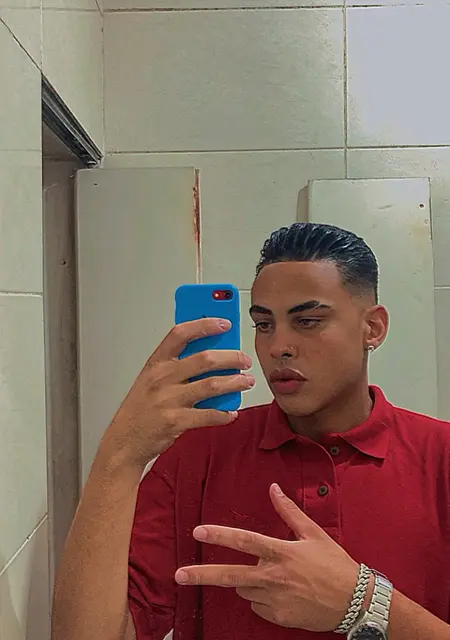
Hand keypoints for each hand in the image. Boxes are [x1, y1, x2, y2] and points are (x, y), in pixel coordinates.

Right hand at [106, 318, 253, 466]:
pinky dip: (225, 413)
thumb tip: (212, 356)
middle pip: (205, 359)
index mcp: (156, 363)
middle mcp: (162, 378)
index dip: (205, 325)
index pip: (181, 333)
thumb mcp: (152, 379)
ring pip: (212, 385)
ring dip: (235, 383)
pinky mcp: (175, 421)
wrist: (124, 440)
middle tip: (244, 360)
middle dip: (231, 357)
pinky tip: (232, 412)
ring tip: (246, 382)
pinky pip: (209, 414)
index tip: (224, 323)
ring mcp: (168, 399)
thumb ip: (177, 366)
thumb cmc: (141, 408)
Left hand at [175, 484, 359, 631]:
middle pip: (230, 575)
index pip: (244, 541)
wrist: (355, 601)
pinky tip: (280, 592)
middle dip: (201, 576)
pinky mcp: (278, 617)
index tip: (198, 532)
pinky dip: (260, 598)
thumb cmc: (335, 564)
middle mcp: (274, 577)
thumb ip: (289, 512)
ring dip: (247, 581)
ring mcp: (274, 600)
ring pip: (244, 588)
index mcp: (282, 553)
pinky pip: (257, 605)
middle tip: (179, 575)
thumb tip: (273, 488)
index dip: (220, 535)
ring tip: (272, 576)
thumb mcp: (314, 533)